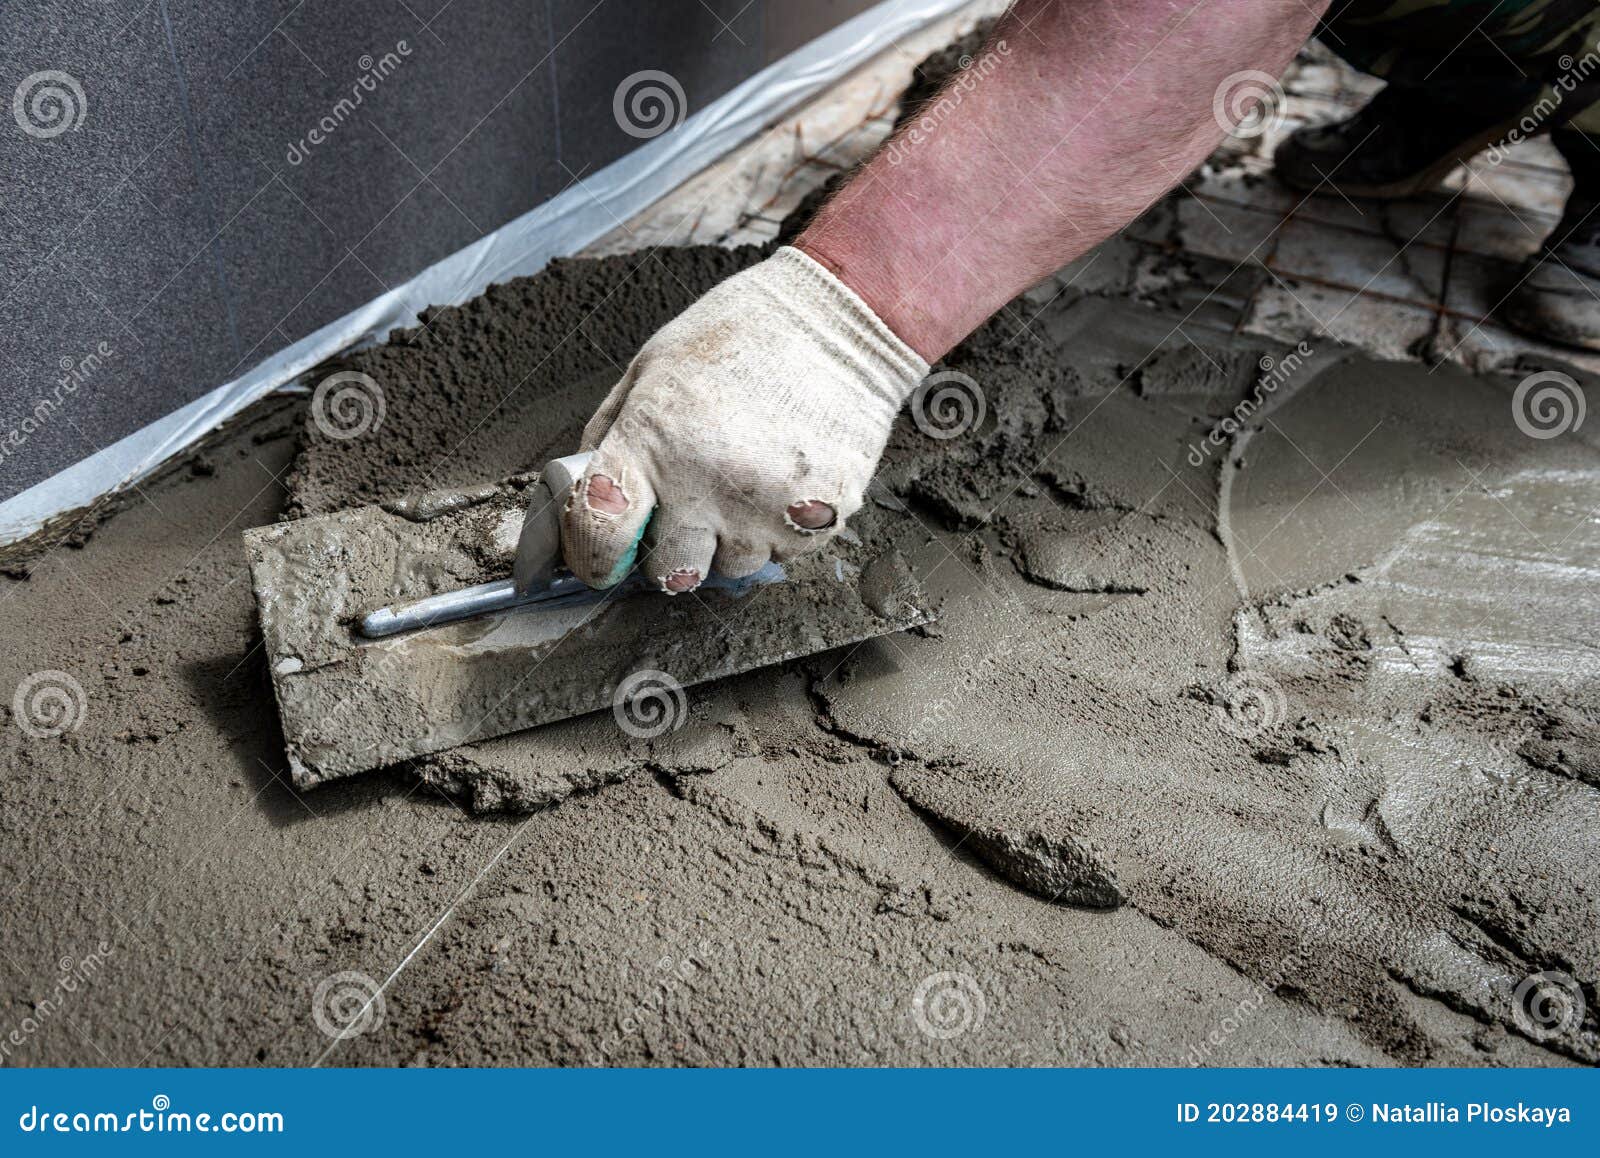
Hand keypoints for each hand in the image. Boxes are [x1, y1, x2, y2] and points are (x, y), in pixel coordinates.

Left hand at [560, 246, 927, 591]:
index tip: (601, 555)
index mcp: (653, 441)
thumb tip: (584, 498)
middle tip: (686, 505)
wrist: (839, 321)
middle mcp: (708, 485)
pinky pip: (782, 553)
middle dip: (670, 549)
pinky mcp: (819, 520)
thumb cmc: (740, 334)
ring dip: (728, 539)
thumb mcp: (651, 368)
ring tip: (744, 478)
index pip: (599, 534)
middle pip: (669, 575)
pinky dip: (776, 528)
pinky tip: (781, 477)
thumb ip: (610, 435)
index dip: (592, 555)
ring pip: (731, 568)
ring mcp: (767, 509)